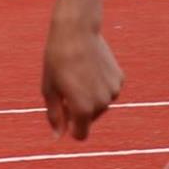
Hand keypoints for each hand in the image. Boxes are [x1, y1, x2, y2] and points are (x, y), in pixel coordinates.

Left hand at [40, 20, 122, 140]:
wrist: (76, 32)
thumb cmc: (57, 60)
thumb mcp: (49, 89)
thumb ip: (55, 115)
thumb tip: (58, 136)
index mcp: (82, 109)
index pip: (80, 135)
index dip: (71, 128)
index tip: (65, 115)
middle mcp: (102, 104)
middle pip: (88, 118)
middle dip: (78, 109)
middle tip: (66, 86)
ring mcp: (113, 91)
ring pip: (99, 105)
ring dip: (89, 97)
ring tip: (77, 74)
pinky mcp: (119, 79)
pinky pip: (107, 91)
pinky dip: (99, 85)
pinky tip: (90, 68)